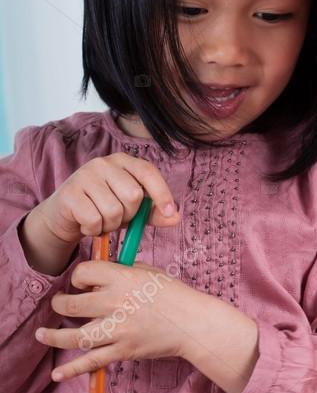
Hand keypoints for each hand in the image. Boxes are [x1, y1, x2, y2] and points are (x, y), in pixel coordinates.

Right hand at [20, 153, 179, 273]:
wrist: (64, 216)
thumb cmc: (101, 208)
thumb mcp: (130, 209)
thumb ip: (152, 212)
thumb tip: (176, 217)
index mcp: (123, 161)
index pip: (148, 172)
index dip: (162, 193)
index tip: (170, 212)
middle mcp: (103, 163)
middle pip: (133, 195)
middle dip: (128, 215)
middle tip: (116, 217)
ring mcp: (84, 175)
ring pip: (114, 210)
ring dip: (110, 225)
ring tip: (100, 221)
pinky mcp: (70, 193)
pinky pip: (94, 220)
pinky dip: (94, 230)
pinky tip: (86, 225)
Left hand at [35, 260, 200, 378]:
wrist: (192, 322)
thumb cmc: (173, 293)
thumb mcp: (147, 272)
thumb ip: (121, 272)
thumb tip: (99, 274)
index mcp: (121, 278)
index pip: (83, 273)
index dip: (78, 276)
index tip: (82, 282)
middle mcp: (115, 303)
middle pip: (71, 305)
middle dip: (59, 304)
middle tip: (59, 304)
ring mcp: (117, 330)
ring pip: (74, 336)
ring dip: (53, 337)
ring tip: (42, 334)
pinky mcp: (122, 351)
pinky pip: (92, 362)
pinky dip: (72, 370)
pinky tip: (56, 374)